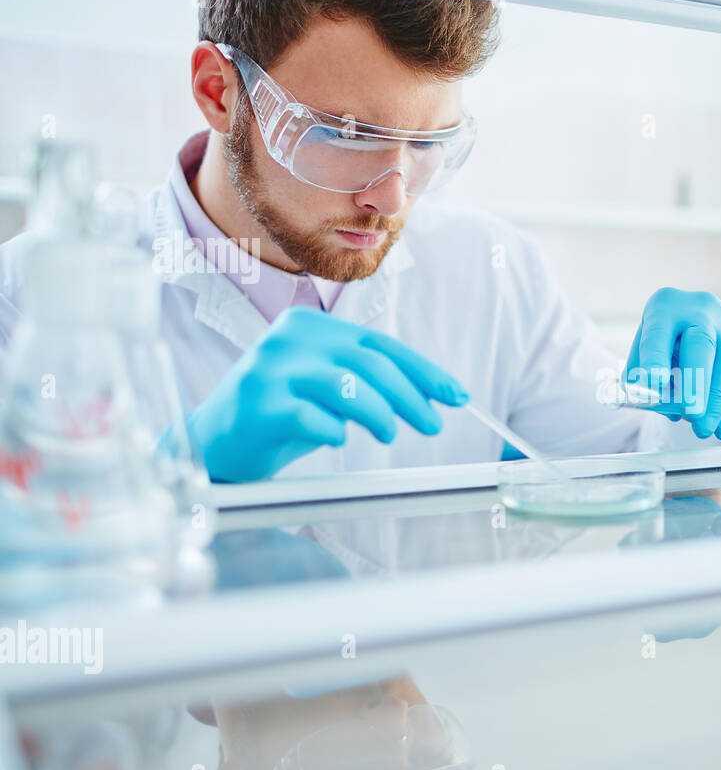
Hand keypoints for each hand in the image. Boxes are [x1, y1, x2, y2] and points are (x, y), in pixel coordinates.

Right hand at [189, 307, 466, 481]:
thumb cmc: (282, 413)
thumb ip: (368, 379)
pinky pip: (312, 418)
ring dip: (380, 414)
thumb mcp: (327, 386)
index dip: (423, 371)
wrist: (215, 441)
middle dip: (411, 396)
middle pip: (369, 364)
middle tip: (433, 424)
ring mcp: (270, 371)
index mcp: (310, 327)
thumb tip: (434, 393)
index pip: (379, 345)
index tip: (455, 395)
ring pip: (345, 387)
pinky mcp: (258, 406)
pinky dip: (333, 430)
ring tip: (390, 434)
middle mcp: (289, 340)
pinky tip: (339, 439)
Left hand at [624, 288, 720, 439]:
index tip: (653, 380)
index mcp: (665, 307)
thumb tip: (658, 404)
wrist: (695, 327)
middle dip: (698, 382)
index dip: (656, 356)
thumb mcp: (643, 356)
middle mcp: (701, 308)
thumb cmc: (664, 348)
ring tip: (703, 429)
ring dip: (718, 401)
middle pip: (702, 344)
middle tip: (692, 414)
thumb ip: (643, 379)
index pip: (658, 331)